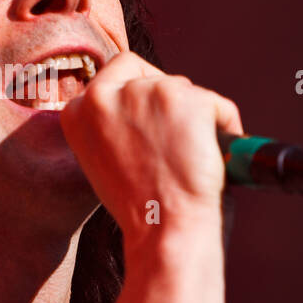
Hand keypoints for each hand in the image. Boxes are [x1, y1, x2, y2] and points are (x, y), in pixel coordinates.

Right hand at [59, 51, 243, 248]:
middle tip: (177, 142)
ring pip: (184, 90)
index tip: (153, 121)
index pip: (116, 73)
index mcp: (78, 110)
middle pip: (150, 74)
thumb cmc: (139, 208)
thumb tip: (142, 106)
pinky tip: (212, 157)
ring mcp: (146, 92)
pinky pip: (217, 105)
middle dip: (168, 101)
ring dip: (194, 118)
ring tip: (190, 159)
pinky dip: (224, 127)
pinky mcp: (186, 98)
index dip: (139, 94)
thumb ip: (111, 125)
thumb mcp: (103, 159)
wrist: (164, 230)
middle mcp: (105, 94)